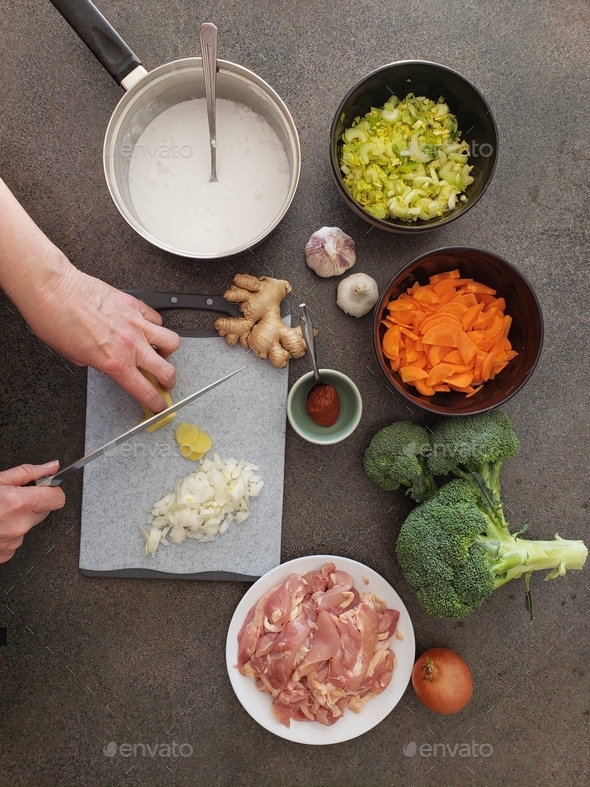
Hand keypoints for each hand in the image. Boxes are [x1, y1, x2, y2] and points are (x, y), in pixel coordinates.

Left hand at [0, 177, 179, 411]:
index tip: (158, 406)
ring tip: (160, 352)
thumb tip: (107, 363)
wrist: (53, 290)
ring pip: (172, 343)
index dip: (156, 404)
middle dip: (168, 382)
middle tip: (164, 382)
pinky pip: (156, 319)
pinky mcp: (134, 304)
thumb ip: (99, 363)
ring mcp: (136, 323)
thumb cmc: (55, 321)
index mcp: (115, 363)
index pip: (146, 392)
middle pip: (167, 371)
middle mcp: (130, 345)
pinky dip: (155, 326)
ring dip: (168, 352)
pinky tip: (146, 327)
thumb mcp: (75, 357)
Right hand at [0, 462, 65, 563]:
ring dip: (18, 518)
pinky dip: (7, 532)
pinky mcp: (5, 554)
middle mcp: (19, 525)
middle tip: (11, 498)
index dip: (50, 490)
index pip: (57, 498)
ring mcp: (12, 542)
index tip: (43, 487)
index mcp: (19, 503)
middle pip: (44, 511)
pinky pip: (15, 540)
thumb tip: (51, 467)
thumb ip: (27, 473)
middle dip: (33, 503)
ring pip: (28, 526)